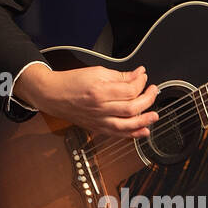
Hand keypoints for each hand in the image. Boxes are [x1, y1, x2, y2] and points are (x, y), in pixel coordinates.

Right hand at [16, 64, 158, 137]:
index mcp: (99, 91)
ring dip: (144, 121)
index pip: (130, 90)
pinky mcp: (97, 127)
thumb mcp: (96, 72)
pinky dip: (132, 134)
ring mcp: (99, 120)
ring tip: (155, 115)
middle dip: (148, 100)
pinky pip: (118, 134)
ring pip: (127, 125)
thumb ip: (119, 76)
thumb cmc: (72, 82)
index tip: (143, 77)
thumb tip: (138, 75)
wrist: (53, 94)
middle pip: (132, 108)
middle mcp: (100, 108)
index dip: (141, 83)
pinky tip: (143, 131)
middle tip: (153, 91)